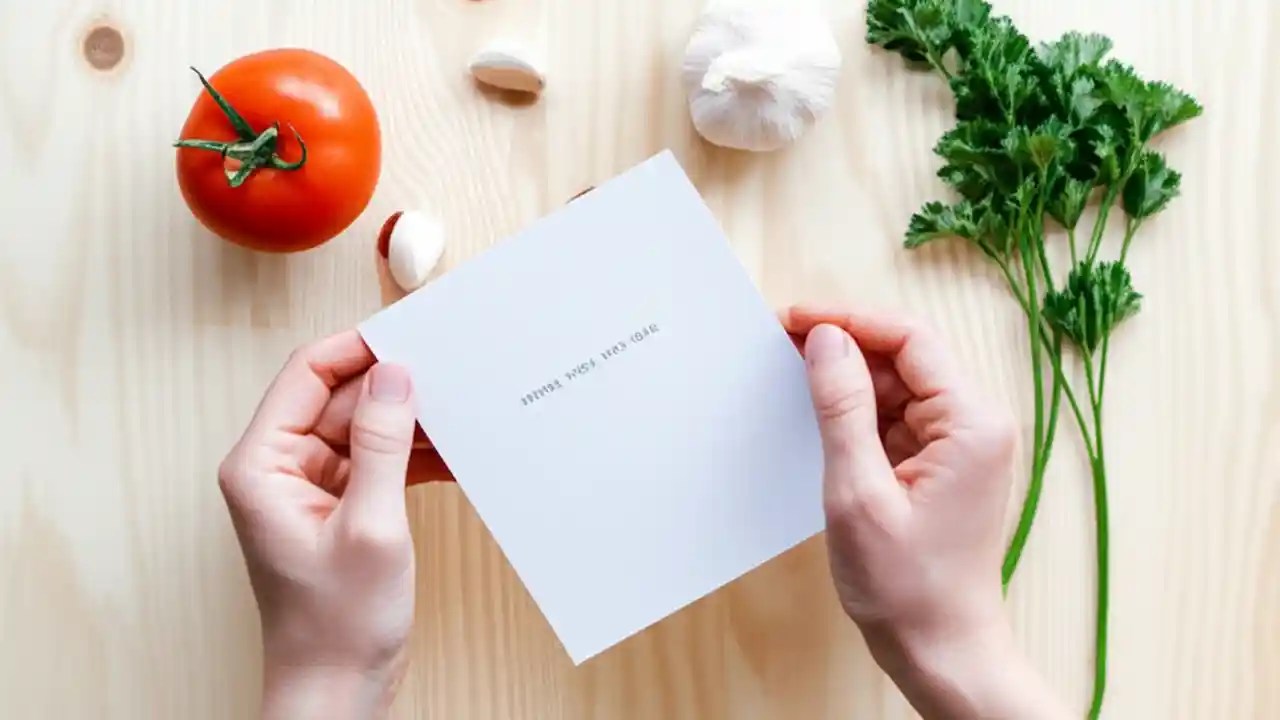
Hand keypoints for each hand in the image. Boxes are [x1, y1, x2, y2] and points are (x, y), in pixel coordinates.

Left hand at [217, 330, 441, 719]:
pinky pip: (377, 461)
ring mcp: (311, 488)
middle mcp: (280, 468)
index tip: (409, 336)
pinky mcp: (340, 507)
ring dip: (411, 426)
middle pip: (340, 398)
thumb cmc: (336, 625)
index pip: (307, 374)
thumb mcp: (371, 525)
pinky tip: (454, 458)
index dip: (358, 349)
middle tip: (451, 376)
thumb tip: (394, 376)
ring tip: (462, 419)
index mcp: (263, 465)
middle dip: (395, 389)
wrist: (336, 691)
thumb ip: (382, 445)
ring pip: (365, 428)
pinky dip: (413, 458)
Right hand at [782, 306, 1069, 719]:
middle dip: (844, 348)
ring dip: (849, 382)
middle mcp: (977, 425)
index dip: (849, 321)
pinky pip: (898, 419)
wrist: (941, 649)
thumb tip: (825, 339)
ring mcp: (963, 446)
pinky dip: (859, 415)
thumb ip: (841, 407)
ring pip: (898, 387)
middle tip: (782, 346)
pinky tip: (821, 419)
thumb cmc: (906, 585)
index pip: (910, 339)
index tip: (795, 320)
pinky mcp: (944, 465)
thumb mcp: (858, 491)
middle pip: (905, 358)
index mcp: (972, 423)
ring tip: (793, 383)